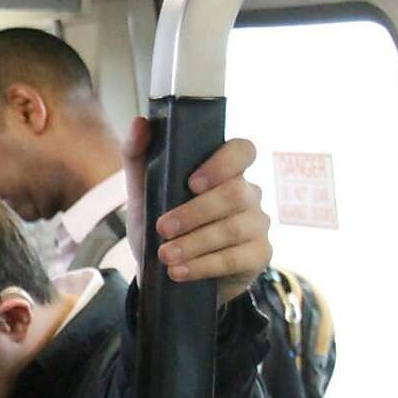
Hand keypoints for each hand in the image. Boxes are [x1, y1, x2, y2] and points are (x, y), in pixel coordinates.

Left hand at [122, 119, 269, 303]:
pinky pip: (237, 258)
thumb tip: (141, 123)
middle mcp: (248, 193)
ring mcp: (257, 224)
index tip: (191, 183)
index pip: (243, 151)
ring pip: (234, 228)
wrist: (165, 274)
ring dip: (195, 243)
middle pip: (235, 194)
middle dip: (194, 213)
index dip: (223, 163)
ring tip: (165, 256)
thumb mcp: (143, 194)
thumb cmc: (160, 226)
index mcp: (225, 171)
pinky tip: (179, 272)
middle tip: (162, 228)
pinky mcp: (259, 255)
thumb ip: (138, 157)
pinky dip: (204, 266)